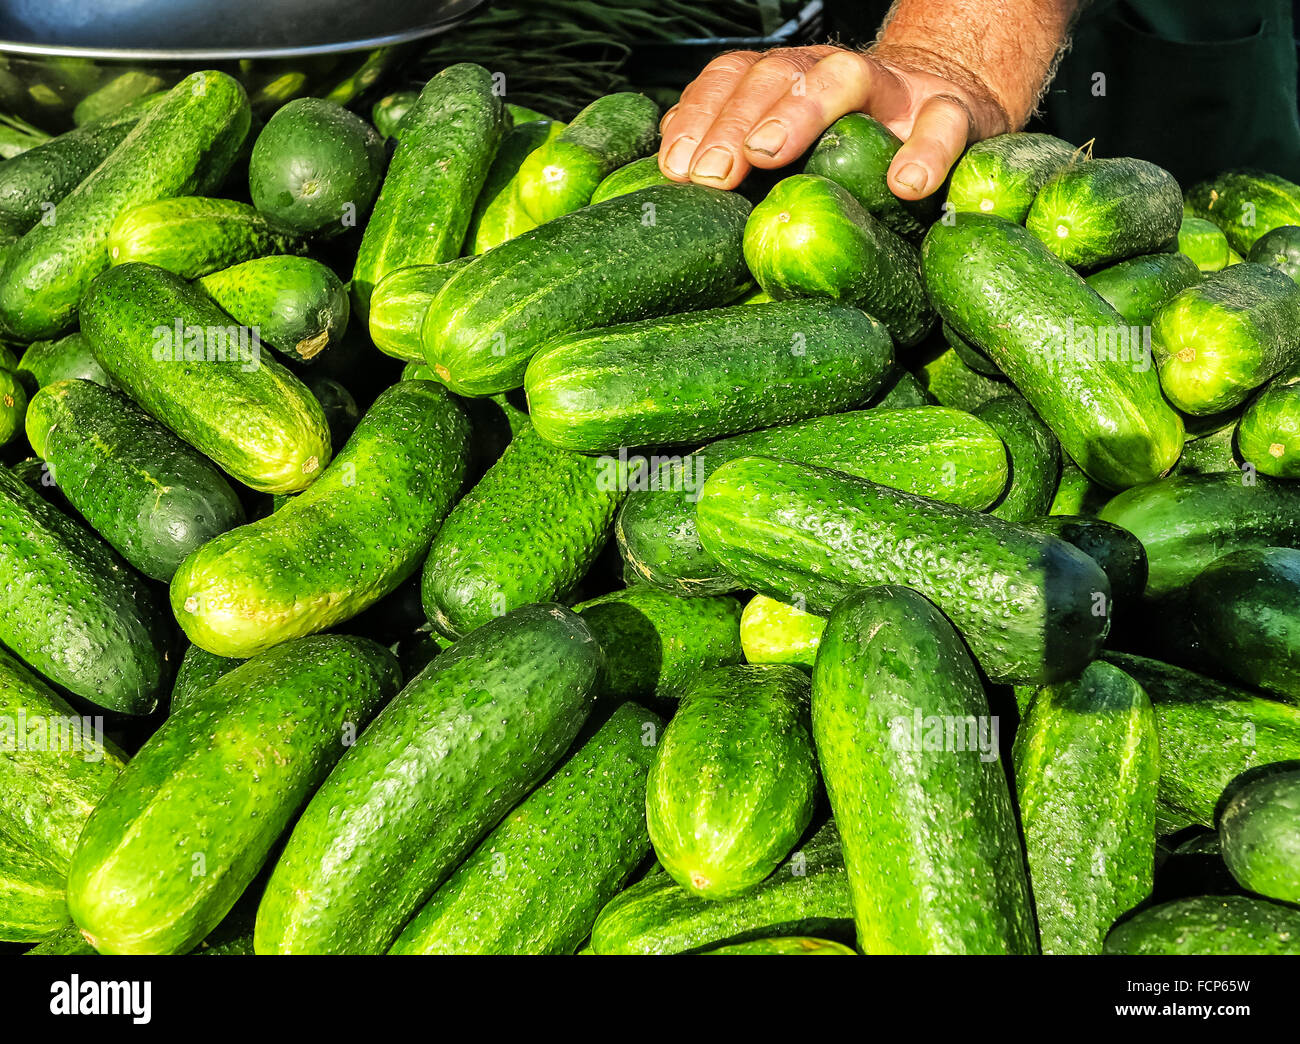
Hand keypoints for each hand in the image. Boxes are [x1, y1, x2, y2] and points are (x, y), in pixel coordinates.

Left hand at [657, 45, 1011, 198]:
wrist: (949, 109)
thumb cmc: (854, 146)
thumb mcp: (795, 148)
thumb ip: (740, 155)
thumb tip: (674, 175)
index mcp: (787, 81)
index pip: (733, 81)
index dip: (701, 116)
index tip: (676, 167)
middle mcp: (832, 74)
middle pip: (776, 75)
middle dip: (736, 121)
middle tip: (711, 172)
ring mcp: (895, 89)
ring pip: (846, 77)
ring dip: (804, 111)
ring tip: (771, 153)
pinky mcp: (955, 112)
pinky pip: (942, 123)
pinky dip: (926, 151)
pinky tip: (905, 187)